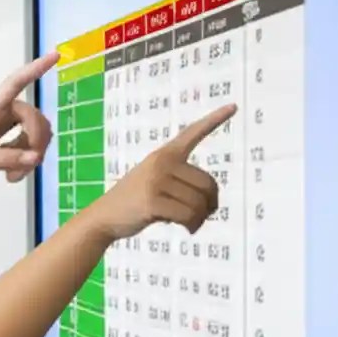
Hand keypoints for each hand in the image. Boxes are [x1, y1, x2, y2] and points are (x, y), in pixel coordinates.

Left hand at [0, 51, 59, 201]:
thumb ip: (6, 159)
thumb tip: (35, 158)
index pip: (14, 84)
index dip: (35, 69)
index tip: (56, 54)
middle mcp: (4, 110)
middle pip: (35, 118)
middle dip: (36, 143)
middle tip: (24, 168)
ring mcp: (12, 120)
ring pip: (39, 131)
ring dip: (32, 155)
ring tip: (13, 175)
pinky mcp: (17, 132)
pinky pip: (35, 142)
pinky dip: (29, 159)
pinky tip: (13, 173)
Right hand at [84, 104, 235, 240]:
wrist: (103, 217)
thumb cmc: (135, 201)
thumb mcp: (154, 182)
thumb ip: (180, 183)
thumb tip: (211, 205)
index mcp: (164, 154)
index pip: (192, 133)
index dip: (214, 120)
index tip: (233, 106)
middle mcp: (161, 163)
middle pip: (208, 184)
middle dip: (210, 204)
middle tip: (204, 214)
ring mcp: (156, 181)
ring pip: (199, 203)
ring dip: (201, 219)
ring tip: (191, 224)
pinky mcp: (152, 202)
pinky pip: (188, 215)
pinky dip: (193, 226)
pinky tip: (188, 230)